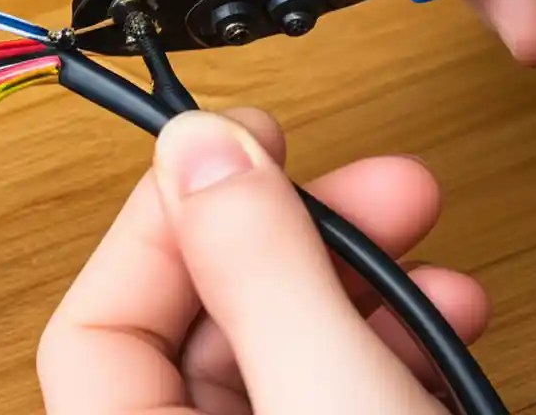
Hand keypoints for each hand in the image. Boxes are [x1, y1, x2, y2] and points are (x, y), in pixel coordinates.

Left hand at [37, 110, 489, 413]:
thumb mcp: (327, 395)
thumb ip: (259, 274)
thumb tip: (198, 151)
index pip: (95, 324)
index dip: (161, 221)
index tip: (233, 146)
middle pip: (198, 325)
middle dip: (288, 239)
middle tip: (357, 182)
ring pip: (274, 352)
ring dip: (350, 282)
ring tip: (417, 240)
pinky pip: (328, 387)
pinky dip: (382, 343)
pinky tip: (440, 316)